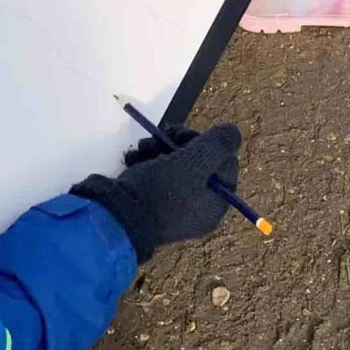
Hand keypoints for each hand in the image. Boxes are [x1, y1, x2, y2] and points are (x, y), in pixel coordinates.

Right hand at [74, 123, 241, 263]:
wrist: (116, 216)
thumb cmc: (161, 190)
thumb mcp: (196, 163)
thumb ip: (219, 144)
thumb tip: (233, 132)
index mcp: (213, 206)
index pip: (224, 165)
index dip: (208, 144)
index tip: (186, 137)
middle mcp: (196, 209)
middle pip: (199, 163)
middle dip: (179, 143)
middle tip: (165, 134)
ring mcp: (172, 206)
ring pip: (175, 164)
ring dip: (158, 147)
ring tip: (143, 147)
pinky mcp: (150, 202)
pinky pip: (156, 174)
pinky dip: (146, 161)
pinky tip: (133, 158)